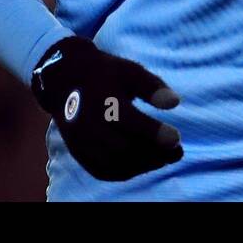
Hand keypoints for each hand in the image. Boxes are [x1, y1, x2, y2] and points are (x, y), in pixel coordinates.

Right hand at [31, 35, 183, 180]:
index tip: (177, 138)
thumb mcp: (130, 71)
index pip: (130, 122)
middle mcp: (88, 124)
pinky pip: (104, 171)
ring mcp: (81, 141)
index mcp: (102, 100)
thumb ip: (152, 86)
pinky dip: (127, 171)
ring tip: (165, 157)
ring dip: (143, 165)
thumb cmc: (106, 74)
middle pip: (123, 148)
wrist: (65, 79)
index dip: (154, 133)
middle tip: (177, 151)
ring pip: (114, 163)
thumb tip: (175, 103)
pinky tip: (145, 163)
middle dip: (154, 153)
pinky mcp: (79, 153)